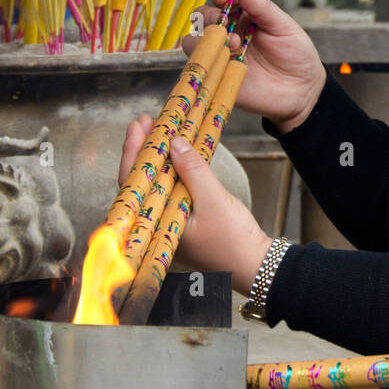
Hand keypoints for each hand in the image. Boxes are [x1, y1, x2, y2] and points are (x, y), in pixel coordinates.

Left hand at [119, 114, 271, 295]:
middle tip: (146, 121)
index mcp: (155, 225)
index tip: (139, 125)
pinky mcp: (182, 221)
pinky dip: (171, 171)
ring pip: (154, 185)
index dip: (134, 151)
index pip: (133, 183)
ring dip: (156, 158)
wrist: (256, 266)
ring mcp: (169, 223)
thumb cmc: (234, 240)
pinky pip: (169, 191)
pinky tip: (175, 155)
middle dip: (142, 150)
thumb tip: (174, 141)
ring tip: (158, 131)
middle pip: (140, 182)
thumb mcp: (214, 199)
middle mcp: (156, 225)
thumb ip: (193, 169)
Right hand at [179, 0, 325, 132]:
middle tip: (234, 33)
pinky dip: (206, 62)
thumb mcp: (284, 27)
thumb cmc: (296, 54)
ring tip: (234, 48)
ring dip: (207, 41)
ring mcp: (221, 53)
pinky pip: (198, 66)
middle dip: (211, 18)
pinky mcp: (217, 75)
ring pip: (193, 39)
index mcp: (244, 14)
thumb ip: (263, 8)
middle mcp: (228, 31)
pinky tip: (226, 65)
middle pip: (202, 15)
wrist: (301, 90)